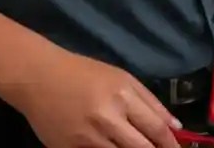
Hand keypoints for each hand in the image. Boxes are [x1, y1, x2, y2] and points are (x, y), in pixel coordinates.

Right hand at [7, 50, 182, 147]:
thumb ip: (150, 102)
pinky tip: (113, 147)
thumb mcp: (122, 78)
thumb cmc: (84, 74)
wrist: (38, 78)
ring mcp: (86, 138)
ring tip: (136, 147)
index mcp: (122, 97)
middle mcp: (106, 119)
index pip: (156, 128)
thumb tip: (175, 126)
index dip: (170, 144)